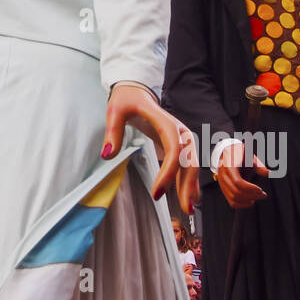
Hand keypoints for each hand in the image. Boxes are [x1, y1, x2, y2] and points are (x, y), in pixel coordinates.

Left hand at [101, 84, 198, 214]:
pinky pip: (187, 163)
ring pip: (192, 163)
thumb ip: (112, 131)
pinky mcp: (178, 144)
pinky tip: (188, 195)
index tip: (157, 193)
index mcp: (165, 121)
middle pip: (189, 159)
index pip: (174, 148)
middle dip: (188, 184)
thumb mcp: (115, 110)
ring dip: (191, 185)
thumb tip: (107, 155)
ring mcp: (181, 137)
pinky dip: (188, 179)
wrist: (137, 91)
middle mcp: (179, 130)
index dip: (169, 171)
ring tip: (188, 208)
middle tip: (184, 209)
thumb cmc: (126, 100)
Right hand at [216, 140, 268, 208]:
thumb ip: (258, 165)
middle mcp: (223, 176)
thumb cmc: (240, 154)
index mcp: (229, 165)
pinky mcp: (224, 189)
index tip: (260, 189)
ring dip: (248, 200)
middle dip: (252, 195)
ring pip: (234, 198)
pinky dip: (242, 205)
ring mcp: (222, 184)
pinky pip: (231, 202)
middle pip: (236, 192)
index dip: (250, 188)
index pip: (237, 182)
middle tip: (264, 194)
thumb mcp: (250, 156)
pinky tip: (251, 201)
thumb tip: (268, 173)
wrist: (228, 153)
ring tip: (259, 197)